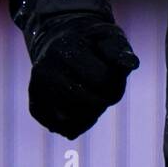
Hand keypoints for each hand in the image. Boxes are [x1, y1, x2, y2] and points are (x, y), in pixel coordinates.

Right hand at [27, 15, 139, 138]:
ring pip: (77, 121)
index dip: (117, 82)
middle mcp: (46, 70)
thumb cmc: (92, 41)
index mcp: (65, 48)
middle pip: (91, 103)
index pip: (103, 80)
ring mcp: (37, 90)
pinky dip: (79, 123)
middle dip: (106, 99)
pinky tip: (82, 107)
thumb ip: (120, 50)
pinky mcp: (35, 108)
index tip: (116, 74)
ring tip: (95, 96)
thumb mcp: (108, 37)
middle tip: (107, 89)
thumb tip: (132, 64)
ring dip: (94, 113)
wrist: (60, 42)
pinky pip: (64, 129)